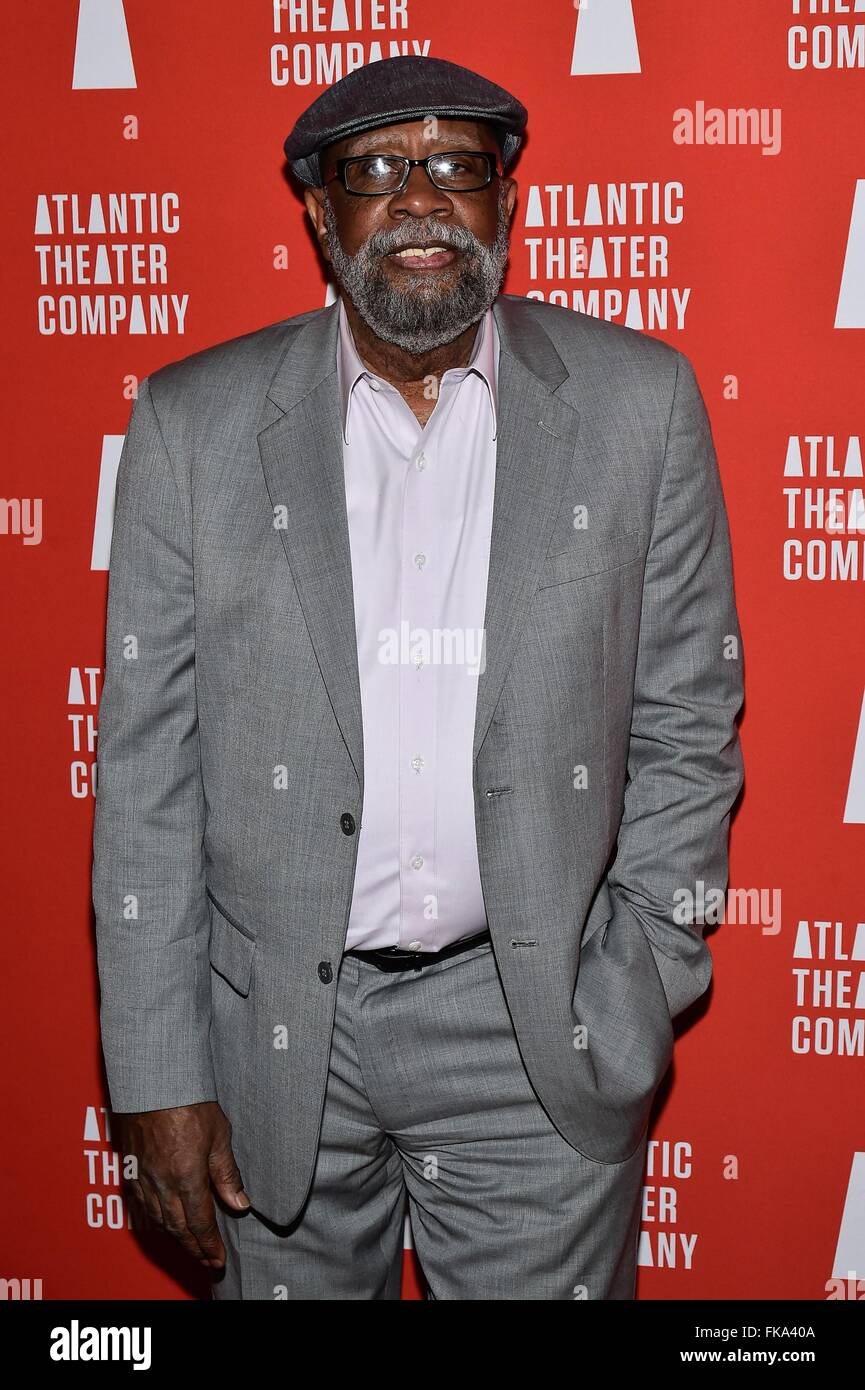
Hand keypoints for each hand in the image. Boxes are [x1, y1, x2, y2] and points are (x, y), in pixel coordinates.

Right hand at [116, 1101, 248, 1268]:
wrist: (151, 1079)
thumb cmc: (189, 1100)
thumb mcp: (219, 1134)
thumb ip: (227, 1173)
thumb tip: (240, 1204)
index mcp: (186, 1177)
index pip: (200, 1223)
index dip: (209, 1245)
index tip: (218, 1260)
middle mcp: (162, 1183)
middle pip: (178, 1228)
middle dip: (194, 1248)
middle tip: (206, 1261)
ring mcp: (142, 1176)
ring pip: (158, 1219)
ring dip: (175, 1237)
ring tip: (189, 1245)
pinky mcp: (129, 1167)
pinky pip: (140, 1204)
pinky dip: (153, 1219)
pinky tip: (161, 1221)